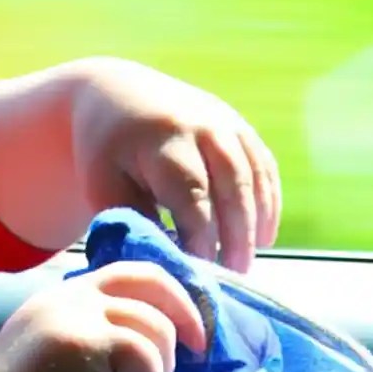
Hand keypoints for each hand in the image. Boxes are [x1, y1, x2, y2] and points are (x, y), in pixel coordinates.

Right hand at [0, 261, 205, 371]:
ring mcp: (74, 315)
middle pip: (151, 280)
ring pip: (156, 326)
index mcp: (60, 301)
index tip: (188, 328)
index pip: (129, 275)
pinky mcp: (85, 342)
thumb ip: (94, 342)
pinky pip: (147, 355)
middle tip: (199, 349)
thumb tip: (158, 342)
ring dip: (156, 371)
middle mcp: (67, 297)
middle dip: (187, 314)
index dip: (169, 295)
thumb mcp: (60, 366)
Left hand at [70, 57, 280, 271]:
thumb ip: (132, 220)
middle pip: (231, 184)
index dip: (199, 235)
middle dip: (235, 234)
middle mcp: (200, 125)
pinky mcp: (240, 128)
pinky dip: (268, 203)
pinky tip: (264, 237)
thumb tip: (166, 261)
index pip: (190, 194)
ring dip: (255, 222)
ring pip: (253, 176)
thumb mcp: (103, 184)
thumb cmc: (106, 153)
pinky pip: (264, 167)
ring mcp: (225, 123)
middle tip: (232, 277)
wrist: (118, 94)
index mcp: (160, 140)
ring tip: (247, 264)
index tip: (198, 271)